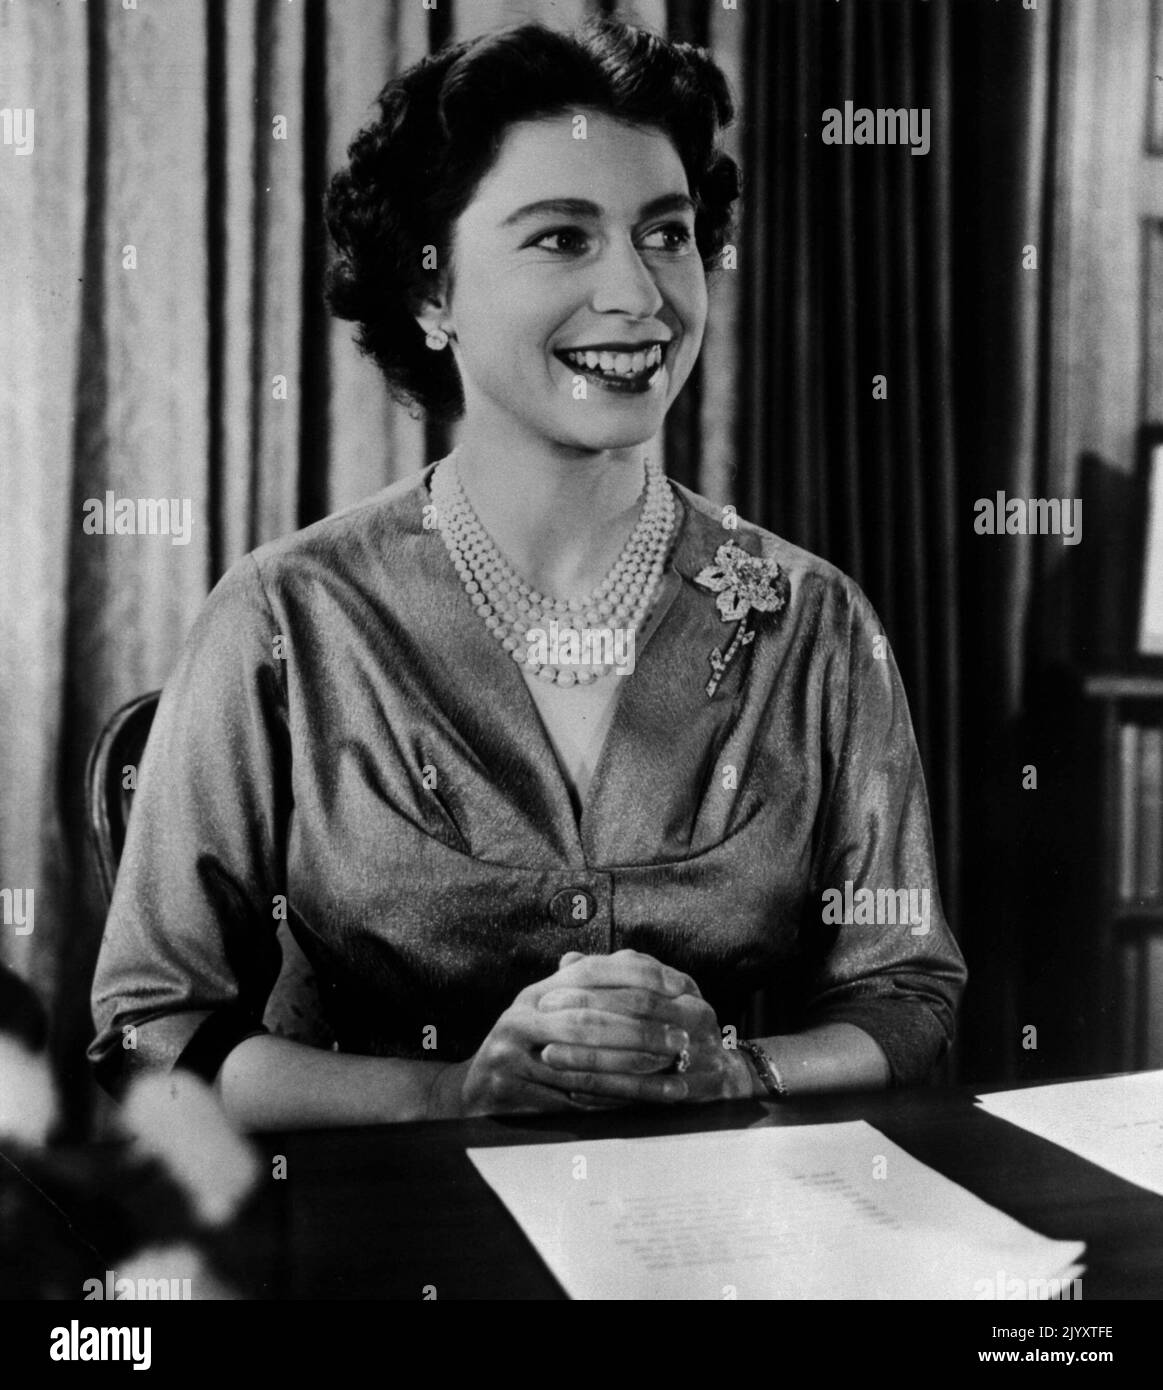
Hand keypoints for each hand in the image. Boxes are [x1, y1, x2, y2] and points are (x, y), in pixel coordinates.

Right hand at [451, 949, 699, 1116]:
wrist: (475, 1091)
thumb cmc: (529, 1049)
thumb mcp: (552, 1012)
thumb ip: (591, 991)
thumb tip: (653, 971)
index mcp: (537, 992)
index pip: (590, 970)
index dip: (637, 976)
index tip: (679, 987)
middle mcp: (522, 1015)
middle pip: (589, 1018)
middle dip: (642, 1031)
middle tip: (682, 1040)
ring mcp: (513, 1053)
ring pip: (585, 1064)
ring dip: (636, 1073)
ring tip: (676, 1076)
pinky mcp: (514, 1090)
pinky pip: (574, 1098)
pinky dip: (614, 1101)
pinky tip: (646, 1103)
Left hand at [537, 954, 756, 1105]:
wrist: (723, 1073)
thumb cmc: (673, 1028)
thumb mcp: (648, 994)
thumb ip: (611, 977)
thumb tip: (567, 960)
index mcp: (683, 988)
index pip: (632, 979)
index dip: (588, 987)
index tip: (547, 996)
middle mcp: (696, 1016)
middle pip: (634, 1013)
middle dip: (583, 1019)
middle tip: (542, 1022)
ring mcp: (700, 1053)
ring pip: (635, 1055)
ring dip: (588, 1058)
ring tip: (548, 1056)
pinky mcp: (694, 1089)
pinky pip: (643, 1094)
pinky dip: (607, 1093)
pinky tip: (573, 1091)